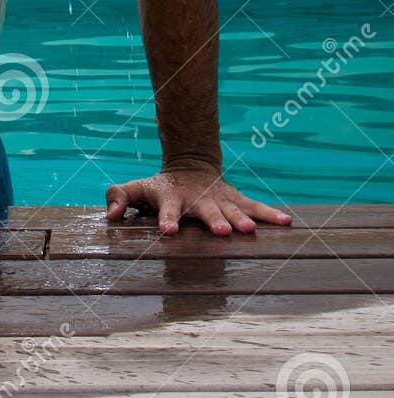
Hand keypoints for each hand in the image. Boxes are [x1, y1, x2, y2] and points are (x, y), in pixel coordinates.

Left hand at [105, 166, 292, 234]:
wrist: (190, 166)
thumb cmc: (159, 187)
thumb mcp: (136, 188)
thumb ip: (118, 196)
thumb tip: (110, 216)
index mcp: (172, 198)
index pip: (168, 209)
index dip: (167, 219)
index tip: (168, 231)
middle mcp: (197, 199)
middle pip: (206, 210)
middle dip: (214, 220)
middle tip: (221, 231)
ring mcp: (219, 199)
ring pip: (233, 209)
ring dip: (242, 219)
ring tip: (251, 230)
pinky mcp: (236, 200)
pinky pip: (255, 207)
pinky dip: (270, 214)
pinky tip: (287, 222)